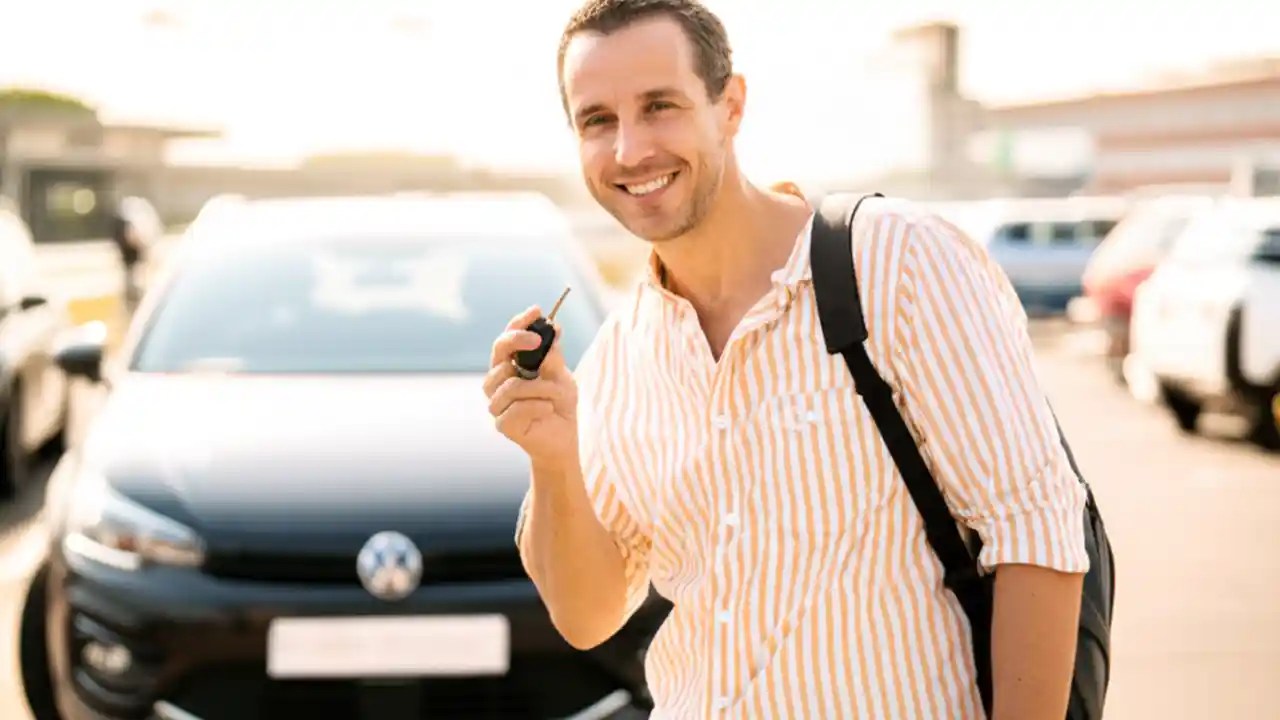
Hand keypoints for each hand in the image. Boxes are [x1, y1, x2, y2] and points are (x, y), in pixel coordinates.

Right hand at [484, 305, 578, 468]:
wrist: (564, 438)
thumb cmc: (560, 404)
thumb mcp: (561, 375)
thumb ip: (553, 356)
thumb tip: (553, 328)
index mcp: (510, 366)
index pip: (506, 339)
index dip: (518, 323)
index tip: (536, 310)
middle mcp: (498, 382)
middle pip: (498, 354)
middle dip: (518, 341)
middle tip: (539, 341)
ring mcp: (498, 403)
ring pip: (510, 385)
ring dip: (540, 387)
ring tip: (556, 394)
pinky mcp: (503, 424)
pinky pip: (516, 409)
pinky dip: (538, 406)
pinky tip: (549, 408)